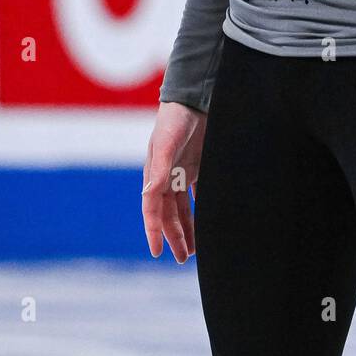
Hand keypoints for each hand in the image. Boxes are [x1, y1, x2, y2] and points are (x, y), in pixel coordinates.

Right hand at [142, 102, 206, 262]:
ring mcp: (183, 171)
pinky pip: (198, 194)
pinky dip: (201, 210)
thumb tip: (148, 195)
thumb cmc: (175, 119)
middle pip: (169, 213)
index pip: (152, 209)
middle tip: (182, 258)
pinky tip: (208, 223)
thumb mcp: (166, 144)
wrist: (194, 97)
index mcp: (155, 173)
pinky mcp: (198, 165)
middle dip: (174, 236)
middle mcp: (167, 175)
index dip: (154, 231)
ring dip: (187, 227)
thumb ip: (159, 170)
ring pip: (183, 207)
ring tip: (194, 249)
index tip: (157, 252)